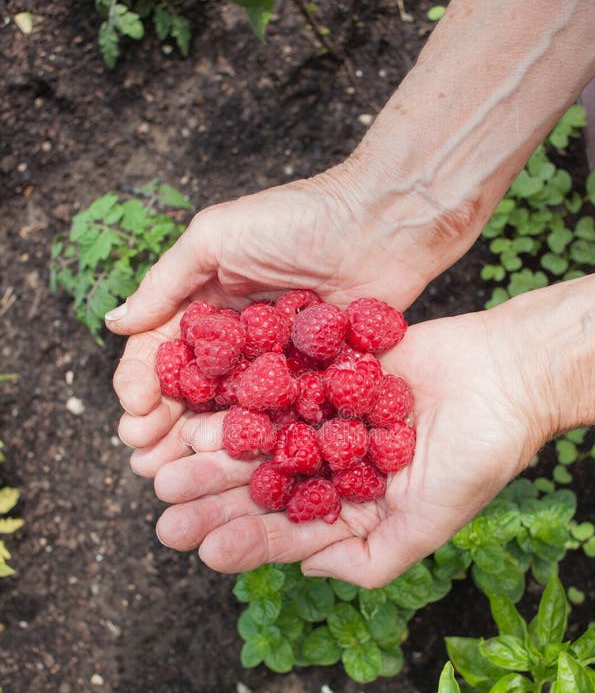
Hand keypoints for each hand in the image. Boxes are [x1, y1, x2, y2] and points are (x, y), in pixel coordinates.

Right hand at [107, 166, 465, 452]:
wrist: (382, 222)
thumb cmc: (298, 218)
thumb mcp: (217, 236)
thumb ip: (167, 282)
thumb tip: (114, 324)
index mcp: (208, 306)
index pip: (162, 352)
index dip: (141, 383)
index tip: (132, 413)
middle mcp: (238, 342)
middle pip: (190, 393)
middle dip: (162, 427)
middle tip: (142, 460)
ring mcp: (276, 366)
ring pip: (230, 414)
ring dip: (198, 445)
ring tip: (172, 475)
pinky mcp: (315, 382)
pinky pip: (280, 417)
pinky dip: (257, 443)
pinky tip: (235, 468)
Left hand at [141, 304, 541, 587]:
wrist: (506, 376)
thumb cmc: (476, 456)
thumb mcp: (427, 526)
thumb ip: (370, 562)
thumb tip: (306, 572)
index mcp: (350, 505)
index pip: (288, 530)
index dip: (247, 543)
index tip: (207, 552)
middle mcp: (329, 462)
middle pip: (260, 486)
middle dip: (214, 504)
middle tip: (167, 516)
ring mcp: (323, 415)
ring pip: (257, 437)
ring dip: (213, 455)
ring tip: (167, 468)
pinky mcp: (322, 370)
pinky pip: (274, 384)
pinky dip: (238, 398)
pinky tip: (201, 411)